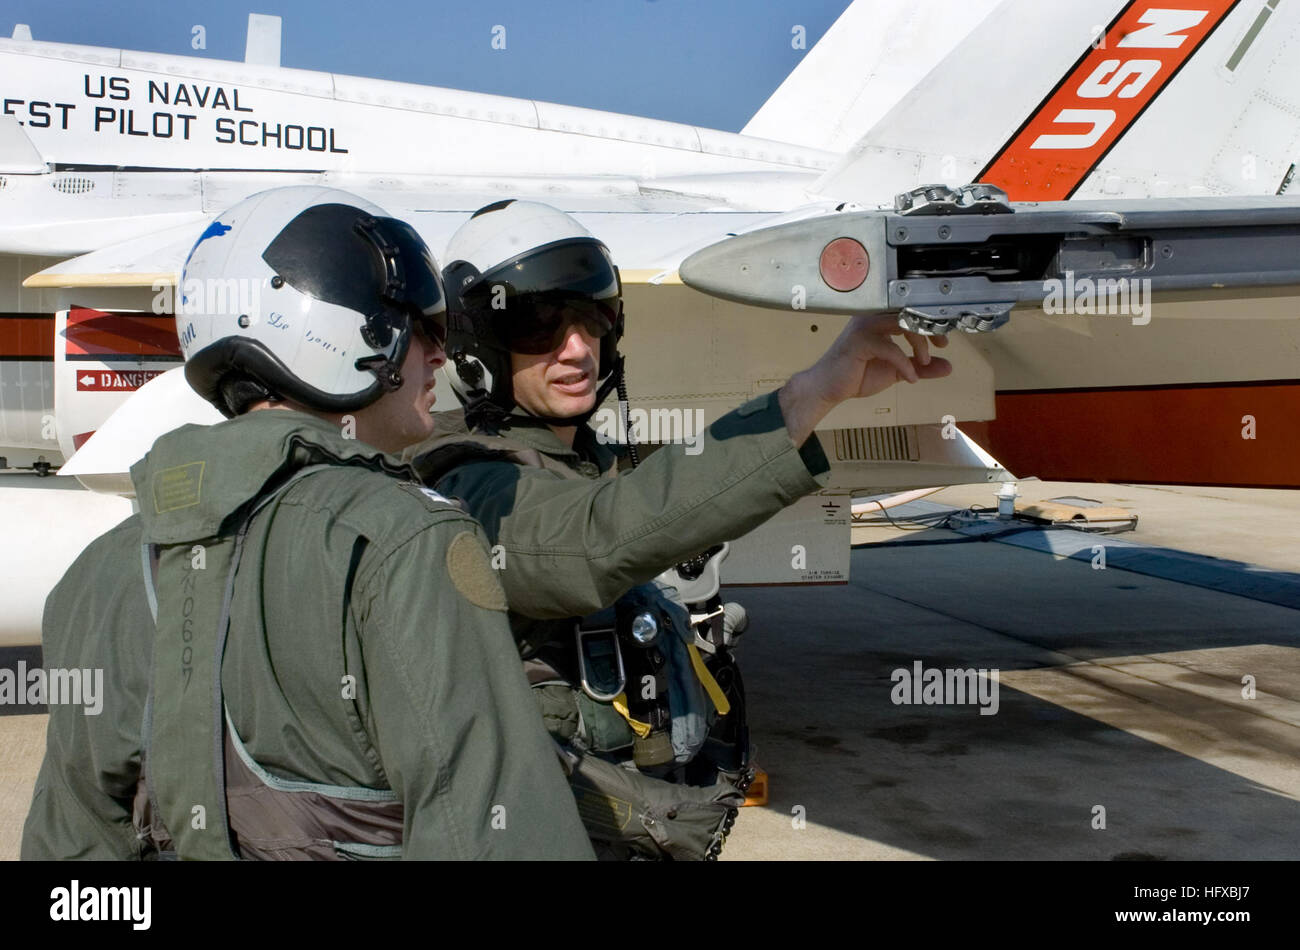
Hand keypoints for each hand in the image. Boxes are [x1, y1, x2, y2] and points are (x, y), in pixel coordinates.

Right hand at [778, 313, 952, 445]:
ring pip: (902, 324)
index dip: (931, 323)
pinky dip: (904, 363)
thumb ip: (920, 367)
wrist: (829, 389)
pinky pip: (890, 347)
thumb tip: (948, 367)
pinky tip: (910, 378)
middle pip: (910, 312)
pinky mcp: (860, 341)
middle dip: (929, 328)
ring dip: (918, 342)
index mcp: (881, 319)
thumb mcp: (897, 371)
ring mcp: (865, 327)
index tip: (942, 341)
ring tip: (923, 362)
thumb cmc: (857, 376)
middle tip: (940, 345)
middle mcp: (873, 317)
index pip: (911, 311)